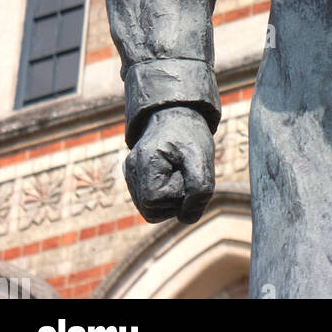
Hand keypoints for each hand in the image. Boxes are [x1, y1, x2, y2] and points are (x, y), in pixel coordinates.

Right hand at [124, 106, 214, 224]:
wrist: (178, 113)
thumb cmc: (190, 134)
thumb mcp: (202, 158)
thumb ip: (200, 190)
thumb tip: (186, 217)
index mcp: (143, 161)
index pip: (154, 201)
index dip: (176, 194)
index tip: (186, 172)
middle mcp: (131, 170)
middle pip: (151, 211)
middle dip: (174, 199)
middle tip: (184, 173)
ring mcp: (130, 174)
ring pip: (150, 210)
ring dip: (171, 198)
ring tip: (179, 173)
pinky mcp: (134, 177)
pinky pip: (150, 201)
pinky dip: (165, 194)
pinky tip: (172, 175)